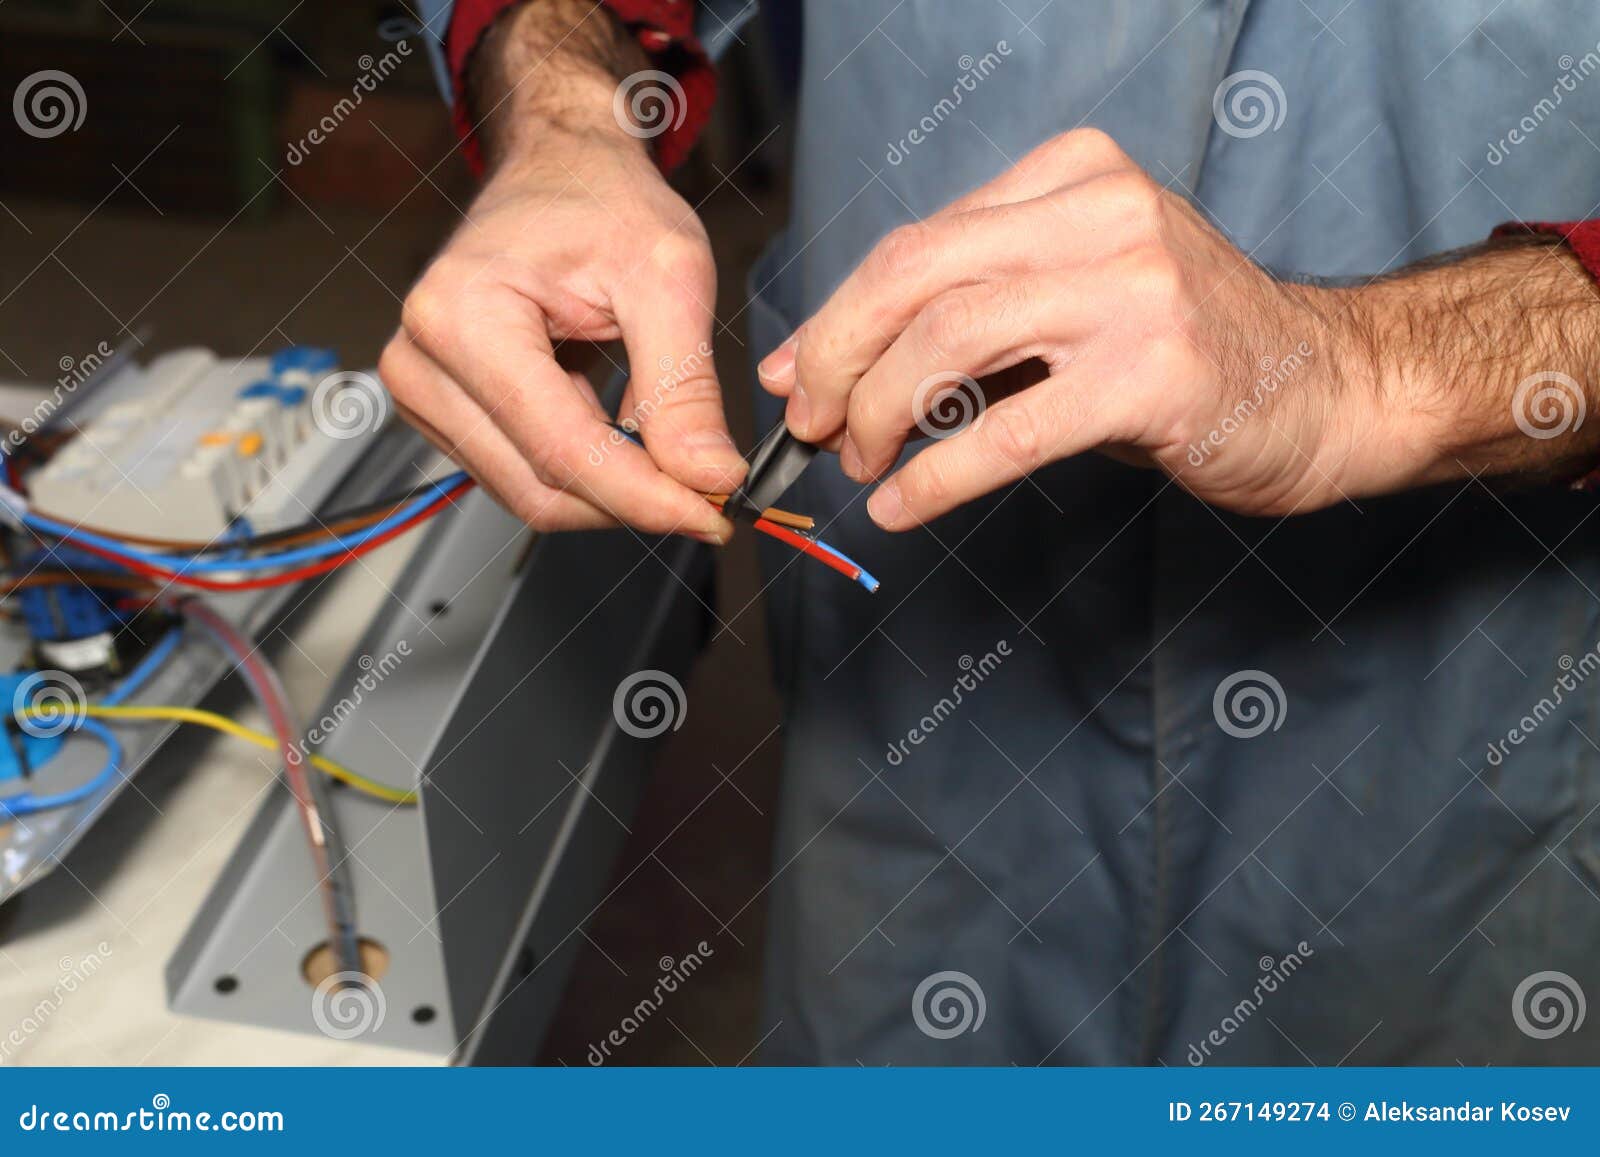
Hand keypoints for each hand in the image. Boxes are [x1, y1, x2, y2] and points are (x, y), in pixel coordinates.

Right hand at [381, 1, 742, 540]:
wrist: (559, 170)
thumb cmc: (602, 200)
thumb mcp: (667, 278)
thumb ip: (685, 387)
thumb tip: (708, 475)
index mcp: (462, 317)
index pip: (563, 451)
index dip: (647, 496)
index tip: (716, 512)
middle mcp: (422, 361)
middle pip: (542, 486)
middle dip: (635, 500)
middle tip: (711, 488)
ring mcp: (423, 392)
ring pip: (534, 493)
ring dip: (613, 490)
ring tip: (671, 449)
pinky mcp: (442, 412)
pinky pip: (523, 475)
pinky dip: (588, 474)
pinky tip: (625, 437)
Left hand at [758, 128, 1599, 528]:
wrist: (1333, 388)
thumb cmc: (1186, 351)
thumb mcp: (1072, 301)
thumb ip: (963, 313)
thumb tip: (821, 366)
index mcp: (1074, 176)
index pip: (918, 242)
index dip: (837, 316)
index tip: (796, 378)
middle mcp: (1101, 214)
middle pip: (914, 277)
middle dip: (839, 360)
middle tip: (812, 430)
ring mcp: (1132, 288)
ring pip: (948, 342)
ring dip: (880, 417)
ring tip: (862, 467)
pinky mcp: (1155, 373)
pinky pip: (1007, 430)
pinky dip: (936, 476)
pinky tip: (902, 506)